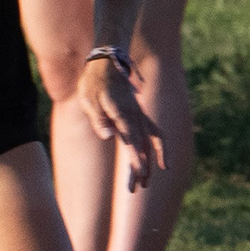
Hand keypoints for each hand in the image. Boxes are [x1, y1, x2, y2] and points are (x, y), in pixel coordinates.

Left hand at [79, 57, 165, 190]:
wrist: (105, 62)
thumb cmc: (93, 82)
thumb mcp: (88, 100)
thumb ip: (99, 120)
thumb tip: (110, 138)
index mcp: (121, 113)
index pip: (131, 140)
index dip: (136, 158)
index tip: (139, 174)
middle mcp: (135, 116)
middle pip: (142, 146)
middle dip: (140, 168)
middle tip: (137, 188)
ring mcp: (139, 115)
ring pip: (149, 142)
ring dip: (149, 162)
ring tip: (146, 182)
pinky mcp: (139, 115)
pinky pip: (154, 133)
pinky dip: (159, 147)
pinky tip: (161, 162)